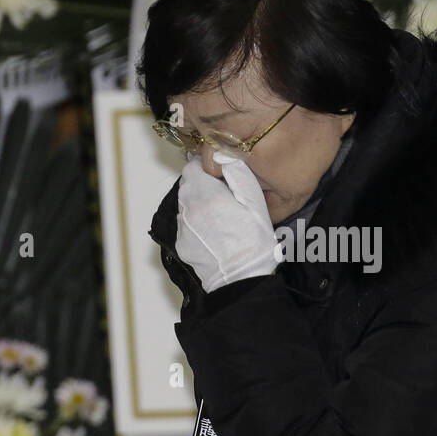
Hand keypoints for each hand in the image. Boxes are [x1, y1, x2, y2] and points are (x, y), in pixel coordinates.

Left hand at [176, 151, 280, 293]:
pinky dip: (196, 225)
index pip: (192, 168)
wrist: (241, 279)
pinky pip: (186, 226)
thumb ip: (238, 174)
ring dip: (198, 206)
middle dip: (202, 187)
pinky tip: (215, 235)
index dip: (206, 169)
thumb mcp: (255, 203)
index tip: (219, 177)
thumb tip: (224, 156)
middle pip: (188, 186)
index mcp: (206, 194)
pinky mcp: (181, 244)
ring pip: (186, 206)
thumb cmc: (252, 243)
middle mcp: (188, 209)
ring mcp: (182, 228)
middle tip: (224, 199)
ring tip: (221, 219)